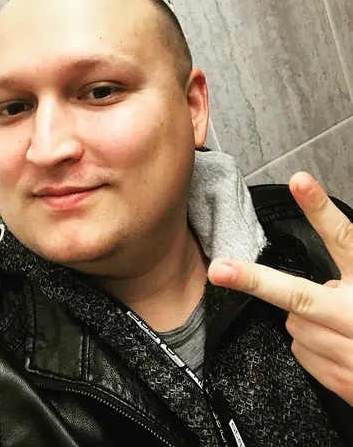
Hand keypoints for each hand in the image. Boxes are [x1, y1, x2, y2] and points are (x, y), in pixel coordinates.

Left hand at [208, 172, 352, 405]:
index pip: (345, 239)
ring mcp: (352, 353)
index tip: (299, 180)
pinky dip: (310, 344)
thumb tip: (327, 277)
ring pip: (295, 324)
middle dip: (256, 281)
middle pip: (300, 295)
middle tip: (221, 269)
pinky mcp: (345, 382)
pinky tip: (336, 345)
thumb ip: (352, 271)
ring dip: (305, 319)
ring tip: (339, 324)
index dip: (320, 210)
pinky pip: (301, 352)